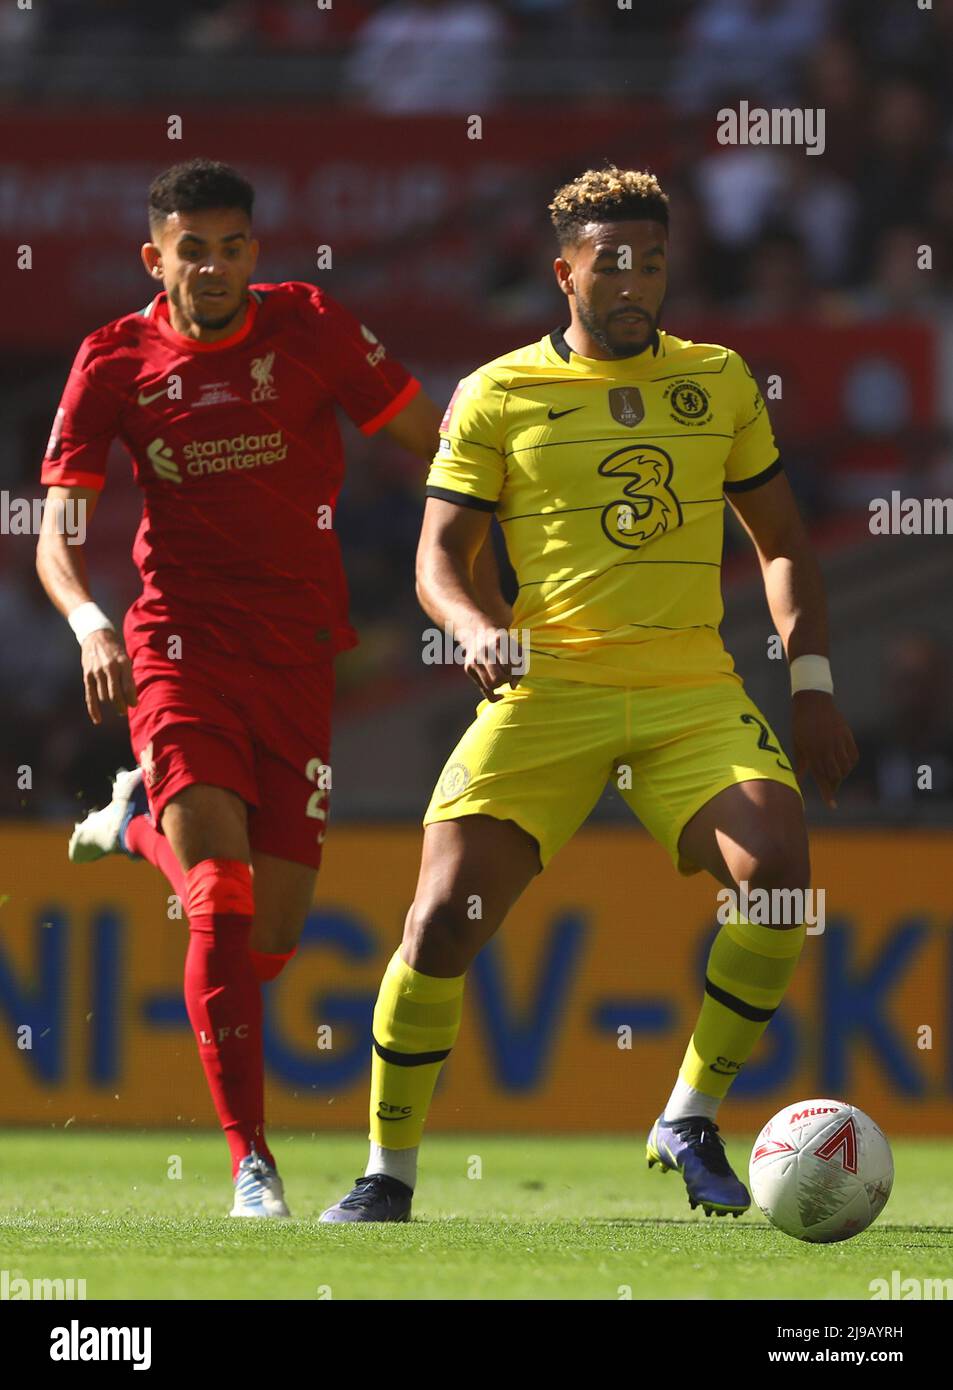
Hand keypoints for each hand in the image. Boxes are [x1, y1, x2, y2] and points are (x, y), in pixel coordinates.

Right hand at [80, 628, 137, 723]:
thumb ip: (128, 676)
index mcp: (122, 663)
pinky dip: (94, 710)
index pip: (128, 686)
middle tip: (124, 711)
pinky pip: (90, 696)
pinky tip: (98, 720)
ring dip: (110, 703)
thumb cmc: (115, 650)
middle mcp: (109, 667)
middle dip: (121, 706)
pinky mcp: (87, 675)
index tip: (133, 704)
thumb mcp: (126, 658)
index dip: (131, 699)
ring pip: (104, 697)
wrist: (96, 635)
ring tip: (117, 705)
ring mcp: (96, 672)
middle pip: (115, 695)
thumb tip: (132, 698)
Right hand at [459, 623, 524, 702]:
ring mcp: (474, 659)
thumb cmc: (504, 646)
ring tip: (501, 679)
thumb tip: (512, 687)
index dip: (515, 672)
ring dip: (499, 685)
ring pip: (490, 685)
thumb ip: (521, 668)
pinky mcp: (468, 667)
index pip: (510, 667)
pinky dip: (492, 693)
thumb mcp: (516, 651)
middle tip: (507, 675)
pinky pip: (483, 688)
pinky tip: (496, 689)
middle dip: (506, 679)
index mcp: (498, 642)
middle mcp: (484, 650)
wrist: (480, 633)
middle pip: (499, 678)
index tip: (514, 668)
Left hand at [791, 690, 857, 808]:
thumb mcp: (798, 745)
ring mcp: (839, 741)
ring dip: (841, 775)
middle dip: (833, 784)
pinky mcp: (847, 735)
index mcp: (812, 751)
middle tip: (829, 788)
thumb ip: (799, 765)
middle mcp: (827, 747)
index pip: (822, 777)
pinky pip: (853, 756)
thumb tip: (793, 782)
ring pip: (845, 767)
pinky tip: (844, 765)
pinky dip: (850, 763)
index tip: (832, 805)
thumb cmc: (801, 725)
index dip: (827, 793)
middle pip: (835, 774)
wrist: (813, 702)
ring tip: (835, 777)